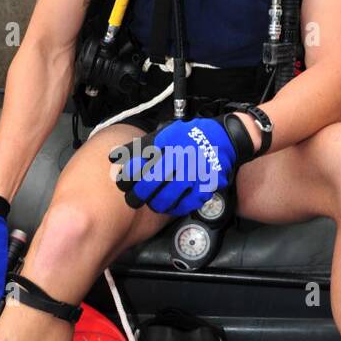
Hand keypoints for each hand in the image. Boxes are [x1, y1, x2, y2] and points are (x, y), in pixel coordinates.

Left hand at [109, 114, 254, 216]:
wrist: (225, 139)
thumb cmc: (191, 136)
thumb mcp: (166, 134)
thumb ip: (142, 146)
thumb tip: (116, 155)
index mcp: (168, 147)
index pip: (140, 166)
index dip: (127, 178)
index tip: (122, 184)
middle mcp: (179, 161)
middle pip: (150, 185)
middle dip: (137, 195)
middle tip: (132, 200)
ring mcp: (192, 177)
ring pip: (165, 198)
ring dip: (155, 203)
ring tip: (152, 202)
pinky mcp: (203, 188)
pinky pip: (184, 205)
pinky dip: (174, 207)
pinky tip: (170, 204)